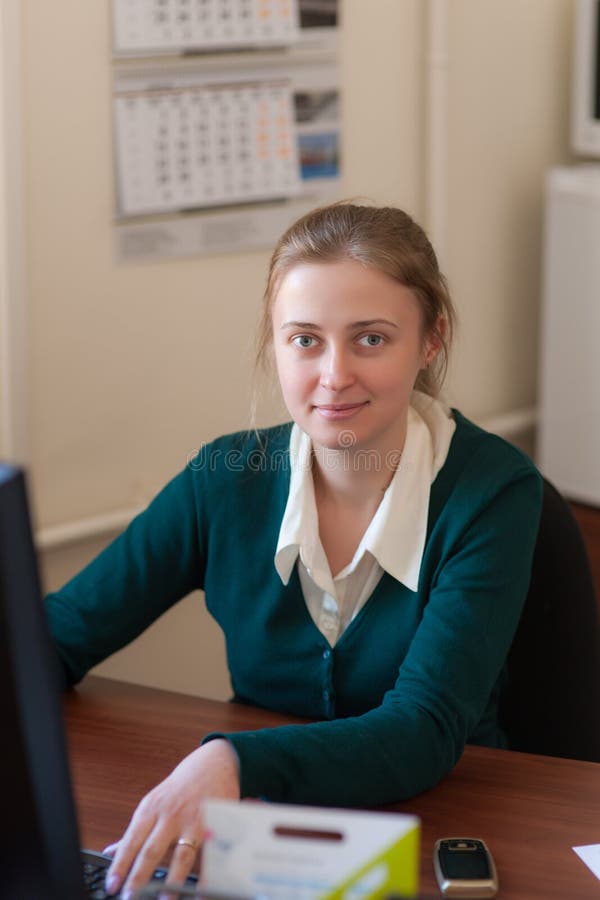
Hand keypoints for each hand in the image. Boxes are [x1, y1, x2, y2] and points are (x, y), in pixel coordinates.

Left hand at [103, 738, 239, 898]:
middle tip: (130, 897)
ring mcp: (194, 821)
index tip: (112, 886)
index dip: (120, 865)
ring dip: (172, 880)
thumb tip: (110, 853)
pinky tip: (200, 893)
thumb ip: (134, 832)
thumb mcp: (152, 804)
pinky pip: (210, 855)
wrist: (214, 763)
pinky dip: (206, 875)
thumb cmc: (179, 789)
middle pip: (152, 849)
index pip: (132, 841)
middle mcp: (171, 815)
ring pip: (182, 854)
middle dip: (140, 876)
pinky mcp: (215, 826)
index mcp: (151, 809)